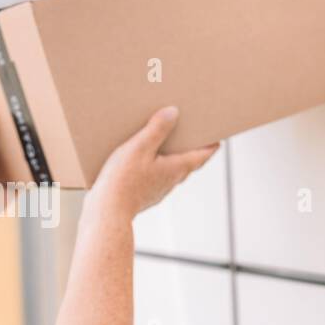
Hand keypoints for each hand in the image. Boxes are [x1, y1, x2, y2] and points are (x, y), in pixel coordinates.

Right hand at [89, 106, 218, 219]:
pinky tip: (142, 163)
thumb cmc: (123, 180)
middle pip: (188, 164)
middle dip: (191, 151)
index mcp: (176, 169)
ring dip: (172, 160)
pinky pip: (155, 179)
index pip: (201, 156)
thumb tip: (173, 112)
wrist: (107, 212)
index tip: (218, 139)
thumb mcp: (139, 148)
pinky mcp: (143, 197)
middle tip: (191, 137)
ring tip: (165, 146)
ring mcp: (157, 191)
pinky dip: (155, 169)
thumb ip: (157, 129)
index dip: (210, 146)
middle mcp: (171, 181)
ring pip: (171, 173)